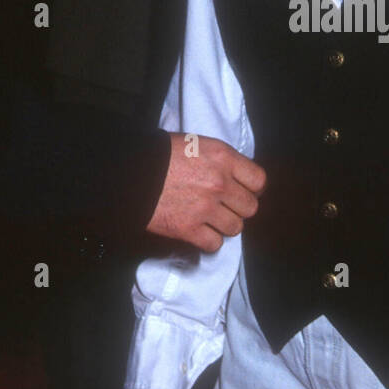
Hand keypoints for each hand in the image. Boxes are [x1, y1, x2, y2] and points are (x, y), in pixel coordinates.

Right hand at [146, 134, 265, 251]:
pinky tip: (200, 231)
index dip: (253, 187)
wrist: (128, 172)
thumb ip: (221, 160)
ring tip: (211, 219)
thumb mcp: (196, 144)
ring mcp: (205, 208)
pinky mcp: (188, 229)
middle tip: (225, 206)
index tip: (244, 190)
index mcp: (223, 157)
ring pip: (236, 227)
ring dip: (225, 225)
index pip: (259, 180)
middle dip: (239, 207)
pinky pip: (215, 244)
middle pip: (250, 207)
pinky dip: (209, 241)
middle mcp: (219, 183)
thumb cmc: (160, 154)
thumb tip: (237, 177)